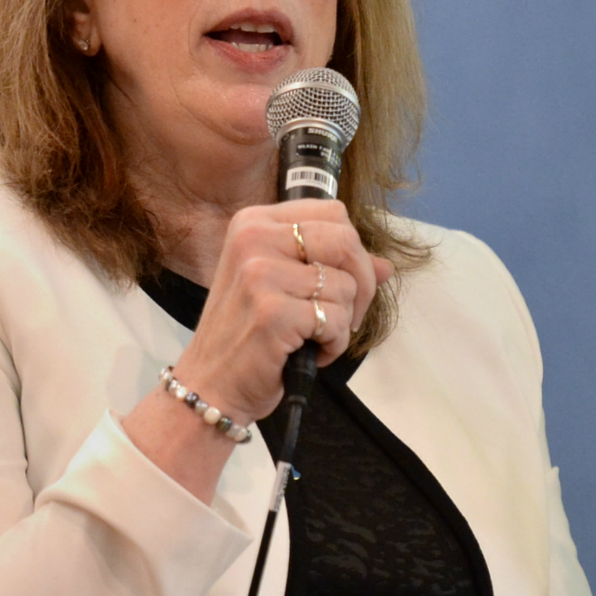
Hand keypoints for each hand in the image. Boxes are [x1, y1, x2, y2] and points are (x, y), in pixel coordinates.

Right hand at [178, 199, 389, 419]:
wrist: (210, 383)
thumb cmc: (246, 334)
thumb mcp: (283, 286)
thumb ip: (332, 267)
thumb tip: (385, 266)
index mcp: (254, 223)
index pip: (333, 212)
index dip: (353, 250)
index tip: (347, 281)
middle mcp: (253, 239)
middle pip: (346, 241)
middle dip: (362, 285)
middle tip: (345, 315)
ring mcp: (260, 274)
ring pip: (345, 286)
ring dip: (341, 322)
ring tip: (311, 337)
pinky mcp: (272, 312)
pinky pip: (335, 320)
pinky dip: (333, 344)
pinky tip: (309, 352)